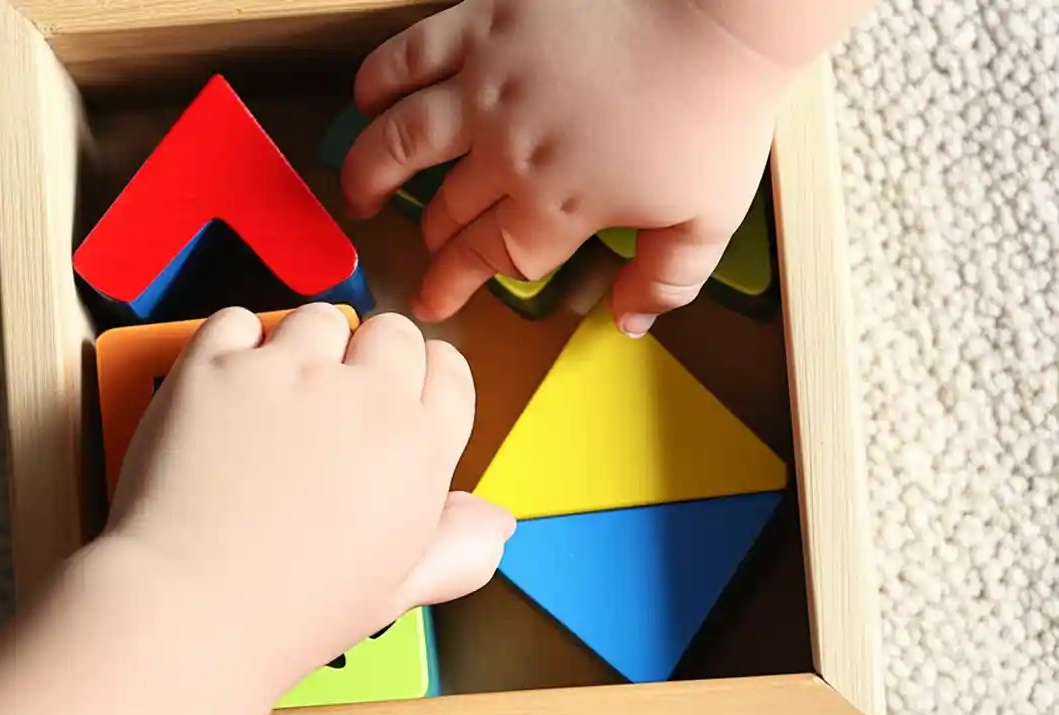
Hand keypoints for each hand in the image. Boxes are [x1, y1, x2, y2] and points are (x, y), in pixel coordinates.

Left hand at [105, 304, 513, 702]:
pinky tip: (229, 390)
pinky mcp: (217, 366)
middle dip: (370, 356)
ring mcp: (289, 373)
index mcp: (420, 446)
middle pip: (391, 331)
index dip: (422, 380)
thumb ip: (455, 549)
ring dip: (304, 347)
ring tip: (276, 400)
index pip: (447, 368)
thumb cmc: (294, 610)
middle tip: (335, 400)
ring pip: (318, 317)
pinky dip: (234, 344)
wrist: (191, 611)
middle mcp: (365, 396)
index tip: (396, 395)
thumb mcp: (397, 588)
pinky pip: (238, 319)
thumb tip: (495, 524)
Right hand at [342, 0, 792, 335]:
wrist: (717, 10)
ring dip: (370, 172)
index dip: (450, 284)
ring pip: (400, 140)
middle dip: (431, 237)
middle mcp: (507, 153)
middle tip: (425, 244)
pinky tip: (368, 100)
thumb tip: (628, 323)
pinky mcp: (481, 24)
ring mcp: (486, 86)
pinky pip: (407, 57)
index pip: (488, 259)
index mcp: (556, 205)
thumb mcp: (708, 218)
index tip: (430, 303)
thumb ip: (665, 280)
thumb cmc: (716, 110)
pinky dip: (377, 82)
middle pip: (447, 208)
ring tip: (358, 190)